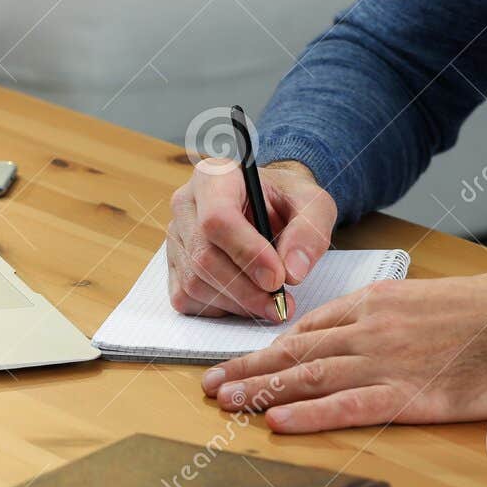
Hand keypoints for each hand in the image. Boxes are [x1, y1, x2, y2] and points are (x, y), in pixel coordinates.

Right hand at [166, 159, 338, 320]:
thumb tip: (292, 273)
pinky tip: (246, 300)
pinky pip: (187, 298)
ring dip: (236, 303)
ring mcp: (175, 237)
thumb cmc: (286, 200)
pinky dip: (220, 309)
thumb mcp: (313, 204)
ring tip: (271, 304)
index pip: (217, 218)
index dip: (247, 253)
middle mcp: (185, 205)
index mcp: (215, 177)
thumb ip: (310, 232)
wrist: (268, 205)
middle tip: (281, 304)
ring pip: (194, 282)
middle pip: (204, 257)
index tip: (278, 279)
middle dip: (246, 289)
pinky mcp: (173, 266)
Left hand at [201, 271, 486, 431]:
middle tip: (210, 386)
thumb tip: (366, 337)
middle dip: (249, 369)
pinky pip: (349, 405)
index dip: (270, 347)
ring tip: (226, 403)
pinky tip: (278, 422)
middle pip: (297, 351)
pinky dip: (309, 414)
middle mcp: (373, 327)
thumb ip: (393, 317)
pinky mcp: (413, 394)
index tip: (242, 361)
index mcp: (379, 301)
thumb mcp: (434, 300)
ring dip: (262, 391)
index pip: (309, 327)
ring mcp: (390, 360)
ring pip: (310, 376)